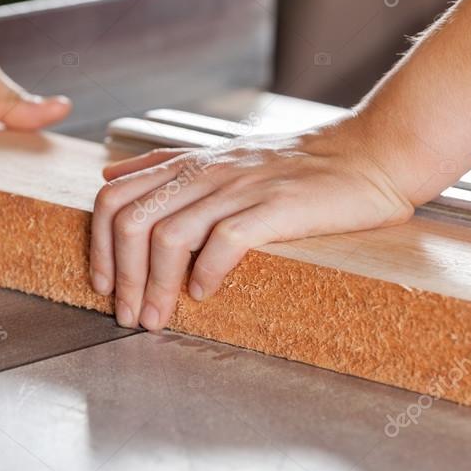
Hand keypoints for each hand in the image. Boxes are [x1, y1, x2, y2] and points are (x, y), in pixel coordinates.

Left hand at [89, 120, 414, 330]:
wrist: (373, 153)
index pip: (114, 197)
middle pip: (132, 220)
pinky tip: (205, 293)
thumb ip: (165, 164)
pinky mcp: (277, 206)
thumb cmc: (301, 164)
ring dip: (157, 286)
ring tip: (159, 317)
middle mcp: (207, 172)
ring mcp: (240, 187)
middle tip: (128, 315)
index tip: (104, 286)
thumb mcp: (223, 154)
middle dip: (122, 276)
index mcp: (190, 164)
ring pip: (170, 236)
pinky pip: (225, 241)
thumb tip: (108, 174)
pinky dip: (207, 272)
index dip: (98, 245)